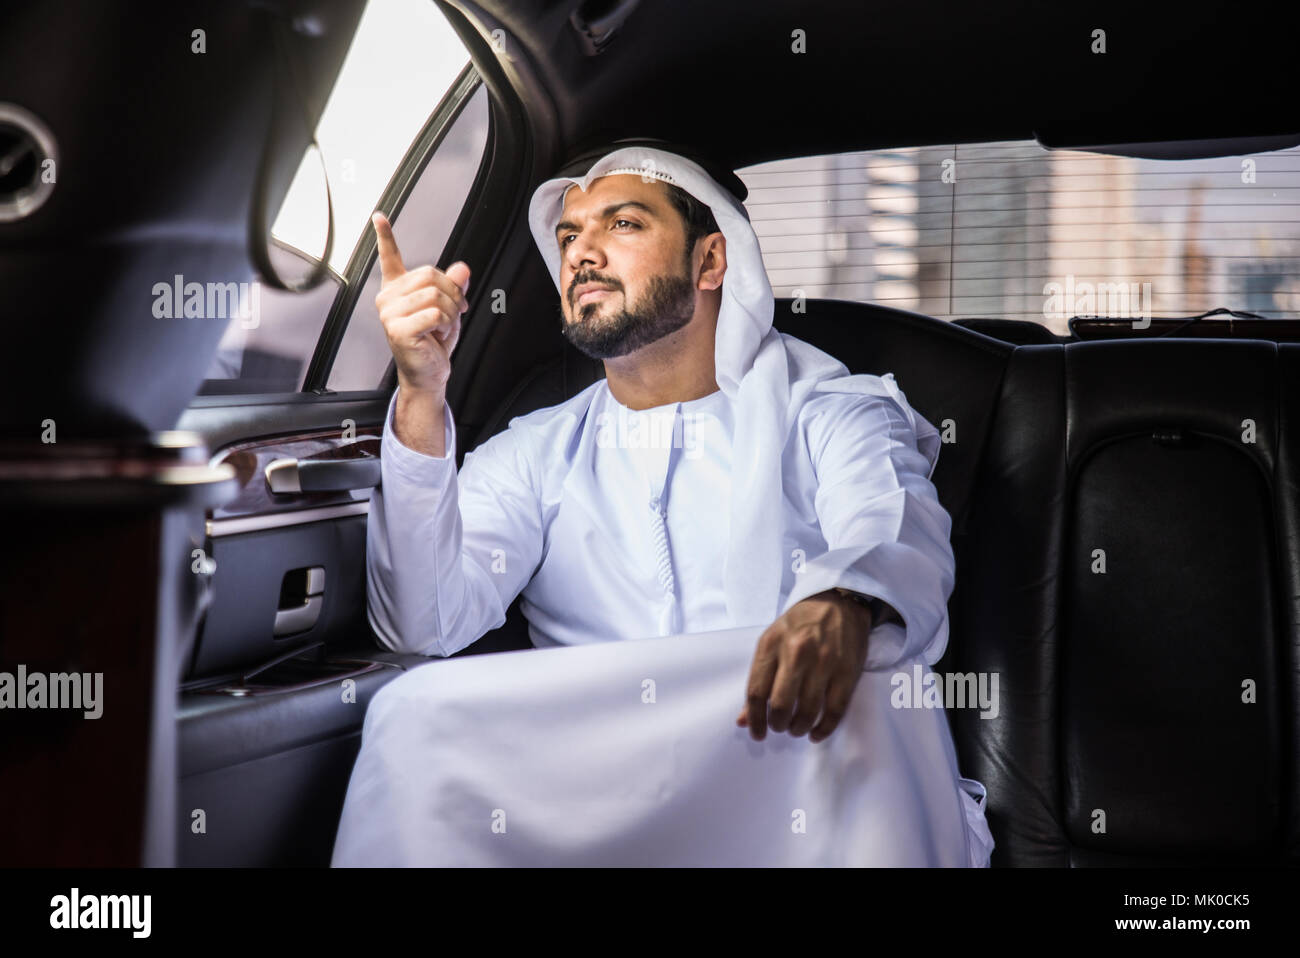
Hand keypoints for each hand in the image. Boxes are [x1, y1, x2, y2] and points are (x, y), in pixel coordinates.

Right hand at [372, 212, 470, 395]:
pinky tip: (437, 334)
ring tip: (443, 325)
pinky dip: (446, 324)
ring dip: (451, 311)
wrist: (428, 373)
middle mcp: (389, 297)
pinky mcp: (397, 329)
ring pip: (435, 294)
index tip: (379, 217)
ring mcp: (389, 313)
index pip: (389, 257)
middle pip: (430, 274)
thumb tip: (462, 268)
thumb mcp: (449, 308)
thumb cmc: (434, 342)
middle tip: (455, 311)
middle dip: (453, 293)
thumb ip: (454, 286)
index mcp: (397, 289)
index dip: (385, 235)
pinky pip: (435, 314)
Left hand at [736, 590, 872, 742]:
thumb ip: (758, 678)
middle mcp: (796, 653)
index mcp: (771, 644)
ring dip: (798, 728)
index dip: (754, 719)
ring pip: (807, 712)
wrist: (838, 603)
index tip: (757, 732)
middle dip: (777, 724)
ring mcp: (824, 663)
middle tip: (780, 726)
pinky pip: (834, 711)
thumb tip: (743, 720)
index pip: (756, 692)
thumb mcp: (771, 641)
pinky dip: (823, 728)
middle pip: (780, 705)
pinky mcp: (847, 672)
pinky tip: (815, 732)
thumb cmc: (799, 625)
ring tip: (796, 728)